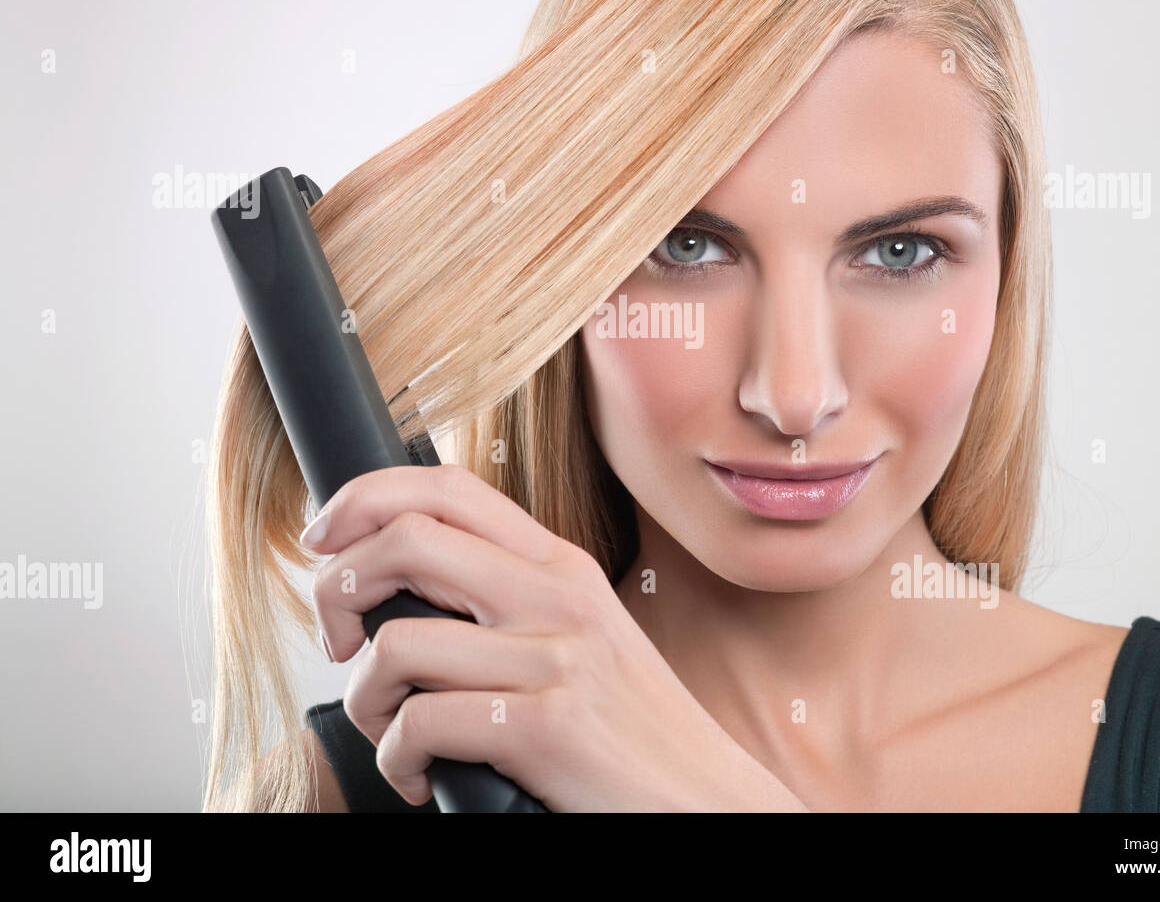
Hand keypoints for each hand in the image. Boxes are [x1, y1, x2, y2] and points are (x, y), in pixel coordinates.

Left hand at [303, 463, 807, 811]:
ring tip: (391, 729)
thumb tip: (398, 584)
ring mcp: (555, 661)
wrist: (705, 800)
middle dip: (338, 586)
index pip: (448, 487)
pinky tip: (421, 776)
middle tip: (341, 638)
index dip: (366, 497)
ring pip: (398, 645)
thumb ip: (507, 597)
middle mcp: (557, 597)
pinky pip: (420, 724)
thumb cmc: (628, 727)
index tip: (325, 538)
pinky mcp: (544, 730)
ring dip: (364, 700)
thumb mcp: (580, 635)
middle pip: (408, 539)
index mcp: (560, 565)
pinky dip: (396, 758)